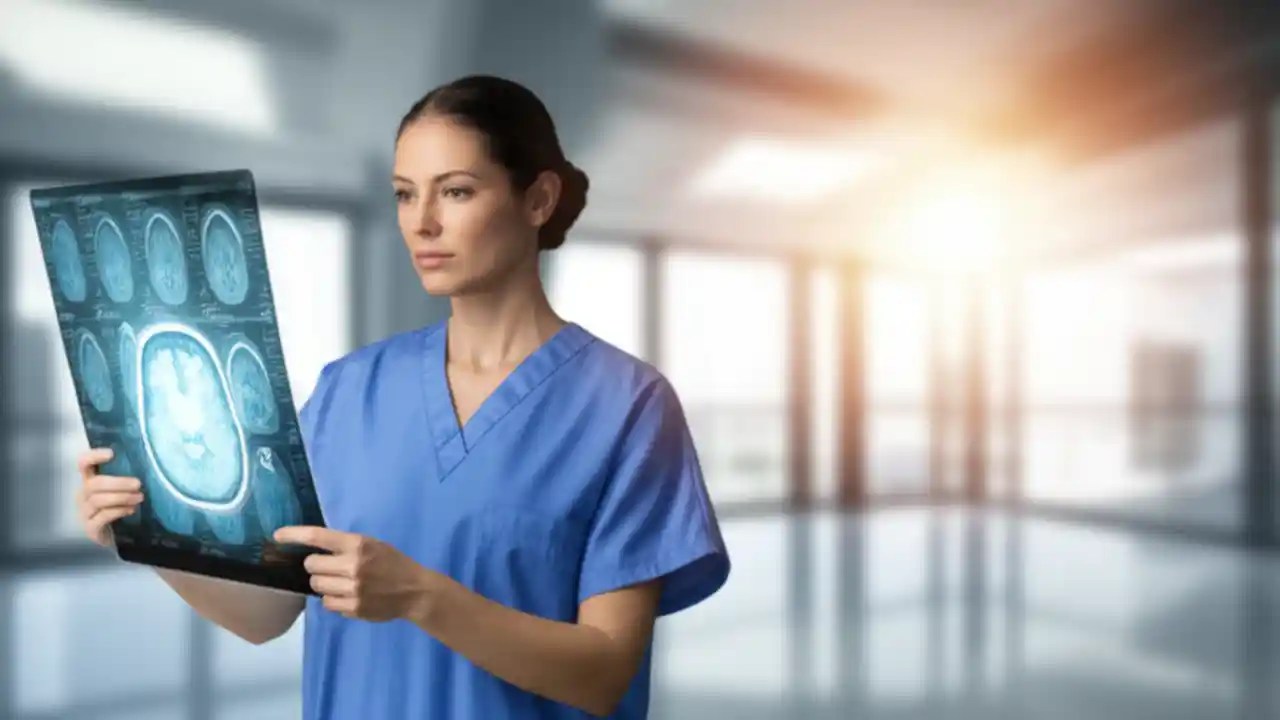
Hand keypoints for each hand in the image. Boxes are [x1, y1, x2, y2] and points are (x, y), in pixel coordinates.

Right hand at [76, 447, 143, 547]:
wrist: (117, 537)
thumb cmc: (121, 508)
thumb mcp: (122, 490)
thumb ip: (126, 479)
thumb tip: (149, 464)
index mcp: (90, 481)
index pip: (83, 464)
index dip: (93, 457)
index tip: (112, 454)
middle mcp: (83, 495)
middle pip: (94, 483)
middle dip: (118, 482)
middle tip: (138, 484)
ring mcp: (84, 512)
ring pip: (98, 500)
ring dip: (122, 497)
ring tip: (140, 497)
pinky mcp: (90, 528)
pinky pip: (102, 516)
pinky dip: (118, 511)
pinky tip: (131, 510)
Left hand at [272, 526, 436, 621]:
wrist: (414, 591)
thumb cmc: (393, 562)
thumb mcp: (373, 545)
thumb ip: (346, 546)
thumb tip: (313, 550)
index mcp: (358, 544)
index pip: (317, 537)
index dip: (293, 535)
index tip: (277, 536)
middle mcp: (352, 566)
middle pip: (311, 565)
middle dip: (316, 566)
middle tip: (330, 567)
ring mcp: (352, 589)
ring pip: (317, 585)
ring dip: (324, 583)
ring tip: (341, 583)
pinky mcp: (353, 608)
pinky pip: (327, 603)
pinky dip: (333, 599)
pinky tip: (349, 596)